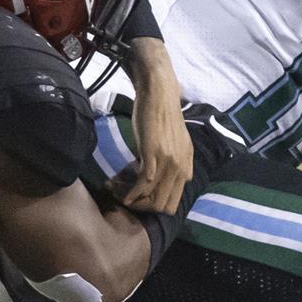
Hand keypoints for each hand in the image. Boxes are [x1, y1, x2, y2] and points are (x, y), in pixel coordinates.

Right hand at [117, 39, 192, 214]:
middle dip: (140, 206)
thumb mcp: (173, 143)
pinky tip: (116, 188)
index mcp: (186, 167)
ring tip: (115, 190)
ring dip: (130, 199)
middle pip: (161, 205)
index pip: (171, 202)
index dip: (150, 205)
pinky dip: (128, 191)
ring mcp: (168, 162)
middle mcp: (180, 168)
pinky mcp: (154, 155)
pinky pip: (143, 184)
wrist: (160, 94)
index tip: (134, 197)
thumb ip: (170, 162)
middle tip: (123, 197)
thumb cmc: (162, 116)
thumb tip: (152, 178)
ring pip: (151, 197)